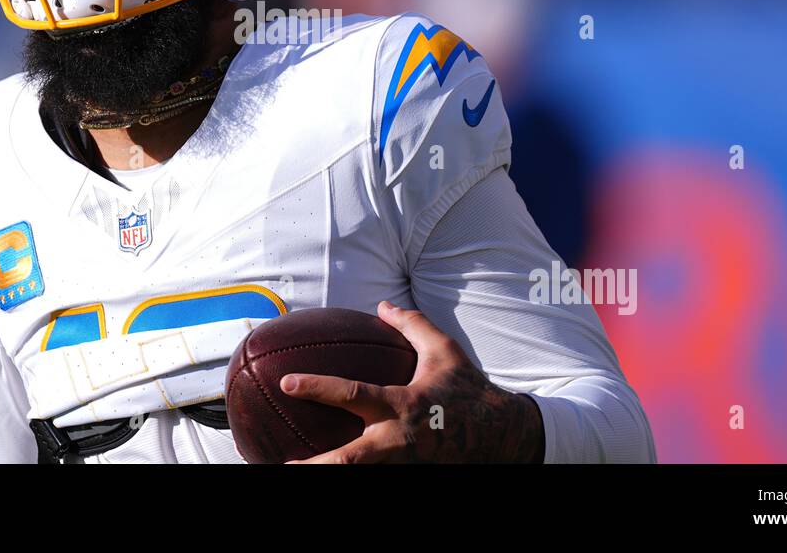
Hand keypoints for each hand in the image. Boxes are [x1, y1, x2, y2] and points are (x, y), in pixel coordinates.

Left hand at [279, 300, 544, 462]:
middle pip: (349, 460)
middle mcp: (399, 441)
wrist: (505, 436)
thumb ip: (412, 325)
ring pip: (359, 478)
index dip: (318, 388)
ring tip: (291, 474)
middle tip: (281, 463)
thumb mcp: (444, 351)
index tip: (287, 383)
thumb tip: (383, 305)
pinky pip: (379, 481)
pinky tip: (326, 473)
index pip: (352, 394)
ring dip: (326, 478)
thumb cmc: (469, 389)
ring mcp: (406, 466)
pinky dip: (352, 479)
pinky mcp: (413, 477)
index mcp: (403, 405)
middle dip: (314, 466)